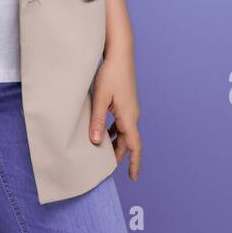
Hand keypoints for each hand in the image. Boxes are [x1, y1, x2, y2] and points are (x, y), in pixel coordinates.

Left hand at [90, 51, 141, 181]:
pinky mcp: (126, 102)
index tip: (132, 177)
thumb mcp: (100, 98)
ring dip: (117, 143)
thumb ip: (97, 121)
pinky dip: (115, 132)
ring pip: (125, 132)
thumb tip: (97, 143)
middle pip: (128, 141)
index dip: (133, 163)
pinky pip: (122, 123)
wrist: (120, 54)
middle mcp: (133, 115)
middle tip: (107, 168)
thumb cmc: (110, 74)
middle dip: (120, 155)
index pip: (134, 146)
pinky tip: (104, 133)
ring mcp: (131, 108)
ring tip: (103, 153)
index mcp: (128, 117)